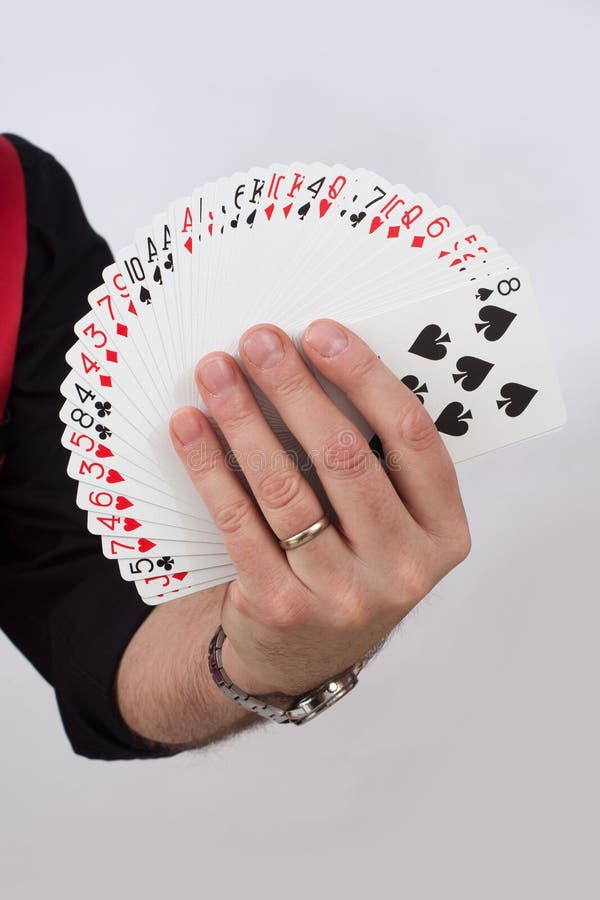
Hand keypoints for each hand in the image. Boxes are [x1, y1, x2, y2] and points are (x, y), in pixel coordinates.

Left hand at [169, 320, 470, 698]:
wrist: (302, 658)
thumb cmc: (350, 568)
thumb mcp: (389, 526)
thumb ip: (377, 466)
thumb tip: (315, 368)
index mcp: (443, 534)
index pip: (413, 438)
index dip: (366, 378)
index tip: (322, 334)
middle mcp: (403, 568)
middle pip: (344, 456)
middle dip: (295, 388)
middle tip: (259, 341)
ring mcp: (343, 595)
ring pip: (285, 486)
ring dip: (245, 419)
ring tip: (216, 373)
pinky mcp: (280, 608)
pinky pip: (239, 522)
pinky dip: (210, 467)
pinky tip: (191, 427)